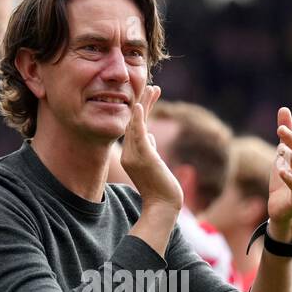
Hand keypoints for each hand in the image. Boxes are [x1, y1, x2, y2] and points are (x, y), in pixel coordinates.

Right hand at [121, 85, 182, 210]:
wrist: (162, 206)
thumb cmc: (160, 188)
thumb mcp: (154, 165)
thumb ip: (149, 149)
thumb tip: (150, 137)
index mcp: (131, 155)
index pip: (135, 128)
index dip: (142, 110)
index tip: (149, 95)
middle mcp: (129, 154)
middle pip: (134, 122)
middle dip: (144, 102)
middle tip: (151, 85)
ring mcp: (135, 156)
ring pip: (137, 125)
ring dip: (145, 104)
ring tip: (152, 88)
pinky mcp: (144, 158)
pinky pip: (139, 135)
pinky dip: (139, 120)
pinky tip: (140, 105)